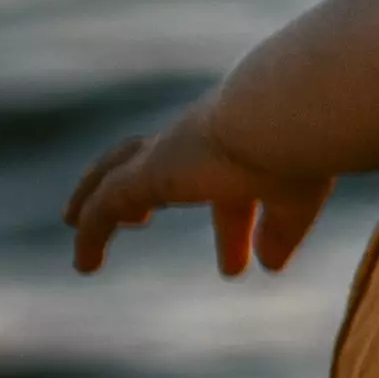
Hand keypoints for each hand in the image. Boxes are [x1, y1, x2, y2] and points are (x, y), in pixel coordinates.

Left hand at [63, 100, 326, 277]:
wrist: (287, 112)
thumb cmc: (305, 147)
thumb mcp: (297, 198)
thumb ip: (283, 230)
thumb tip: (270, 265)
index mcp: (239, 142)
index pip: (230, 184)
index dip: (237, 225)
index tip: (245, 263)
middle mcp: (197, 140)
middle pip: (156, 164)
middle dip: (142, 190)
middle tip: (136, 220)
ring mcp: (167, 153)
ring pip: (116, 174)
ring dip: (95, 196)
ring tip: (73, 222)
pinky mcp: (146, 175)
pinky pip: (103, 207)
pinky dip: (91, 233)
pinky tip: (84, 264)